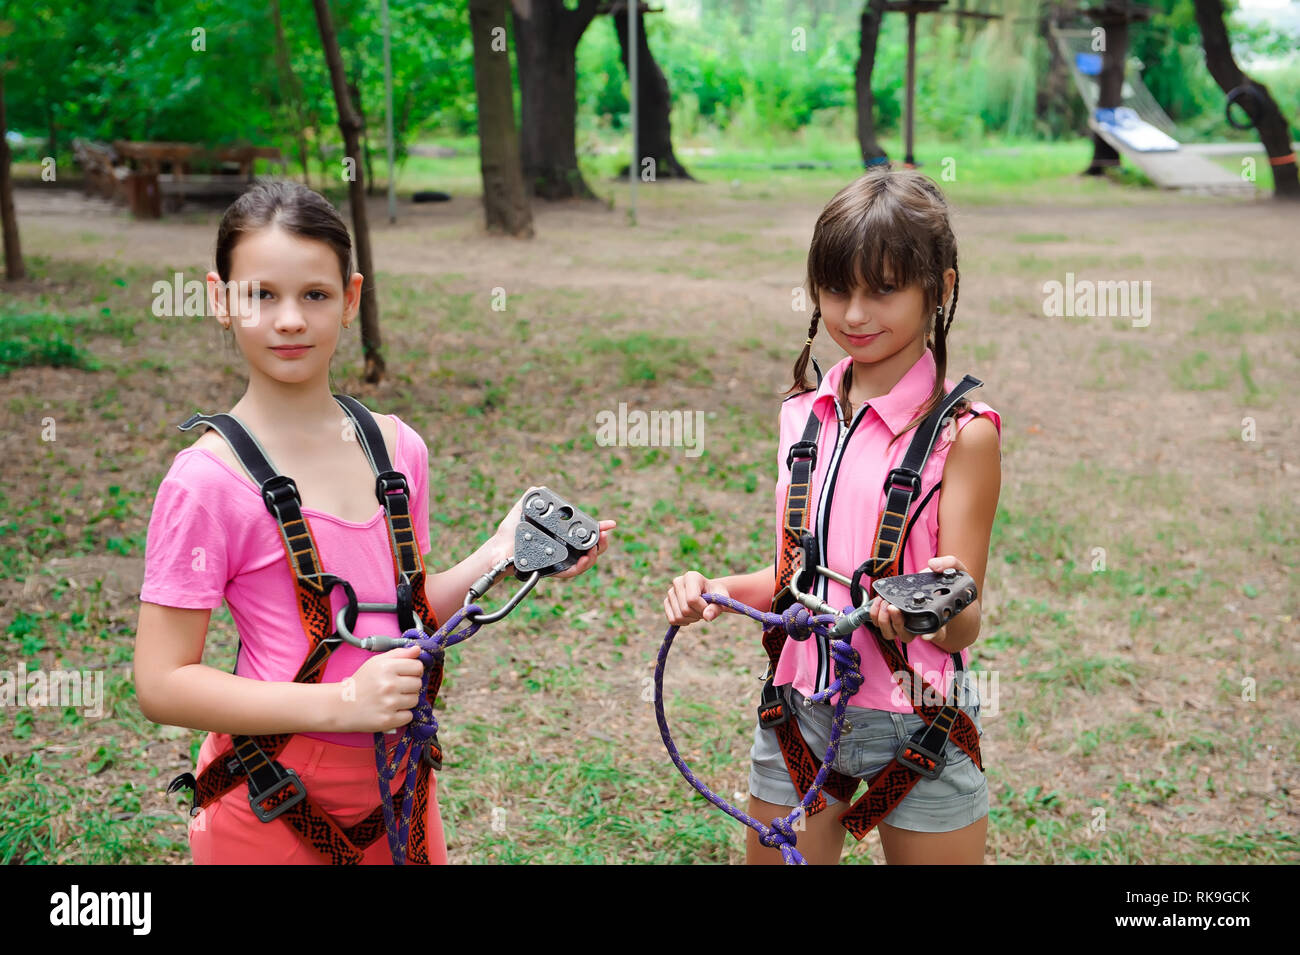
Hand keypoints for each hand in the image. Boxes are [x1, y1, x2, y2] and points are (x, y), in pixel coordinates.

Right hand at [334, 645, 425, 732]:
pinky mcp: (388, 720)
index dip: (413, 670)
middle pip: (418, 684)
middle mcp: (389, 685)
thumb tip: (418, 649)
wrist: (342, 706)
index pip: (418, 667)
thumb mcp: (376, 662)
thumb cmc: (362, 682)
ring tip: (391, 699)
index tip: (405, 674)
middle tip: (395, 688)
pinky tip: (390, 710)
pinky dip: (402, 715)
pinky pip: (409, 716)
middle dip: (409, 686)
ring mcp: (389, 704)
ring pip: (415, 700)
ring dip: (406, 700)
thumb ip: (399, 654)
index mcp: (387, 667)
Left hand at [488, 486, 615, 579]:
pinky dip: (580, 566)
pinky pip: (571, 571)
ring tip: (593, 549)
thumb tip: (540, 488)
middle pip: (592, 548)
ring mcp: (561, 560)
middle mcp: (565, 548)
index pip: (585, 532)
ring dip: (594, 555)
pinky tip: (585, 559)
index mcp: (562, 535)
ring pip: (585, 561)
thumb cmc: (511, 531)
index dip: (600, 529)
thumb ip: (532, 496)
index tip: (611, 524)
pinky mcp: (554, 571)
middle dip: (602, 543)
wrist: (499, 547)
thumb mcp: (523, 509)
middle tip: (604, 536)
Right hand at [665, 571, 729, 626]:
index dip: (703, 608)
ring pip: (678, 616)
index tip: (709, 607)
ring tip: (698, 611)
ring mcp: (670, 592)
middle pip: (685, 609)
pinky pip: (672, 620)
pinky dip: (683, 622)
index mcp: (691, 577)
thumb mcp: (721, 599)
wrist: (709, 593)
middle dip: (698, 615)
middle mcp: (678, 582)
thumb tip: (707, 617)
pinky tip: (690, 616)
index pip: (692, 599)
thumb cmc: (716, 595)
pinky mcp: (666, 602)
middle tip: (705, 610)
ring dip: (691, 619)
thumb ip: (716, 608)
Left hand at [868, 555, 972, 646]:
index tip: (926, 635)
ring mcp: (906, 622)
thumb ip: (949, 564)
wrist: (937, 584)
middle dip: (897, 623)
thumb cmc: (946, 581)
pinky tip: (879, 601)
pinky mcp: (893, 617)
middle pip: (907, 635)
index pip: (937, 633)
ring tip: (884, 602)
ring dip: (884, 620)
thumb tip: (933, 565)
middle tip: (894, 607)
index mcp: (940, 619)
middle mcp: (922, 625)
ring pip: (891, 633)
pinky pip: (880, 624)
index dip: (932, 635)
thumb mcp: (956, 570)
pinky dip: (875, 614)